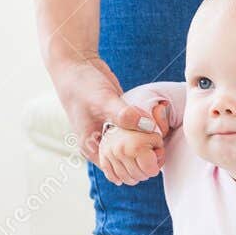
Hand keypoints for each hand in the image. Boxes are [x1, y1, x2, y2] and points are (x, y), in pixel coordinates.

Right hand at [48, 53, 171, 184]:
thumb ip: (124, 115)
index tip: (154, 155)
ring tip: (159, 138)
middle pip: (125, 162)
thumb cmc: (83, 84)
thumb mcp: (103, 100)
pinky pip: (132, 133)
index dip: (136, 166)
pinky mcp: (117, 121)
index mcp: (91, 147)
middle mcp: (100, 143)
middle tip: (160, 148)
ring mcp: (109, 133)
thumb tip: (149, 127)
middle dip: (142, 157)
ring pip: (130, 148)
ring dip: (144, 145)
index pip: (117, 170)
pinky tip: (154, 126)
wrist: (76, 64)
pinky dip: (143, 132)